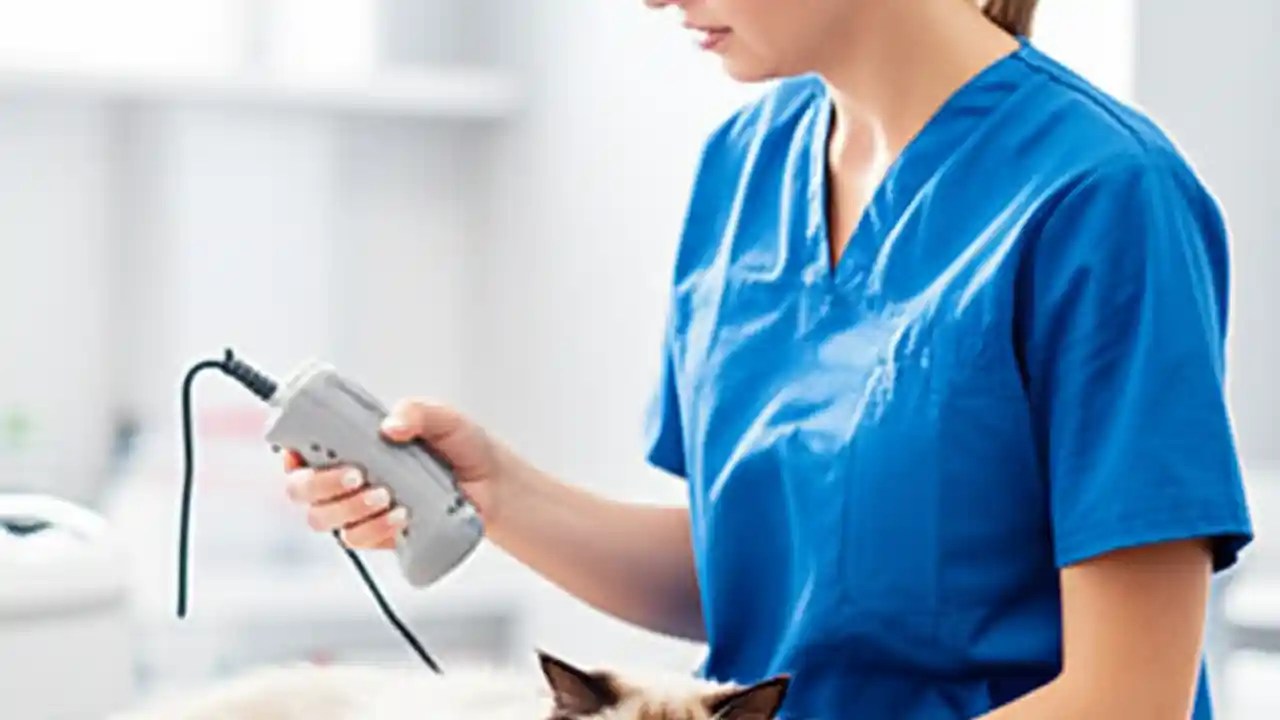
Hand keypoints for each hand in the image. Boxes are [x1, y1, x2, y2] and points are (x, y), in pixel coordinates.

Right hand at [282, 398, 504, 549]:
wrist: (494, 485)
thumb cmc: (463, 446)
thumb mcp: (443, 418)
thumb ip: (416, 412)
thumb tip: (390, 427)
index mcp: (351, 443)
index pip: (300, 450)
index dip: (289, 454)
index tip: (299, 454)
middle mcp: (347, 477)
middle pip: (300, 489)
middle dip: (319, 485)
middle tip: (355, 475)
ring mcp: (359, 508)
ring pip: (324, 519)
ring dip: (349, 508)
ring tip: (386, 495)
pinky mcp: (377, 533)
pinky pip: (356, 539)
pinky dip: (373, 528)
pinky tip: (401, 516)